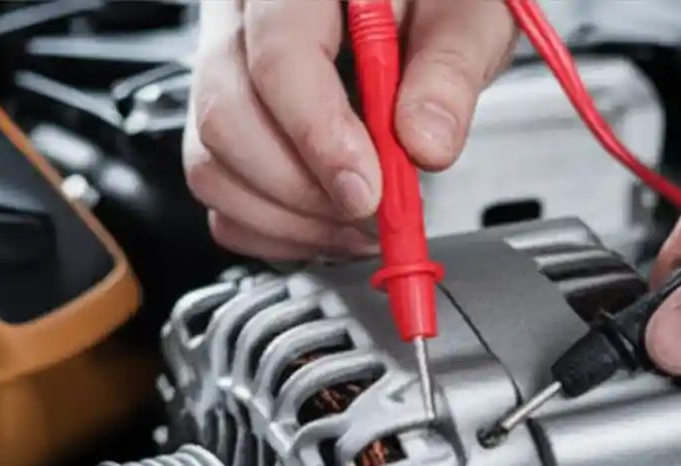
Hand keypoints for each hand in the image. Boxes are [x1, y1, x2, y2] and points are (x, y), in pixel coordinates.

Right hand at [184, 0, 517, 260]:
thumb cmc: (440, 1)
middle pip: (227, 117)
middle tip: (373, 212)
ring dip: (290, 218)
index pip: (278, 57)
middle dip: (303, 190)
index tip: (367, 188)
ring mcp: (225, 73)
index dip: (318, 135)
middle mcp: (241, 20)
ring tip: (363, 225)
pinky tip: (332, 226)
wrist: (425, 9)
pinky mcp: (228, 123)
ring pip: (213, 164)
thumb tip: (424, 143)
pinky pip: (221, 192)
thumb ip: (448, 73)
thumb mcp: (467, 17)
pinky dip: (274, 229)